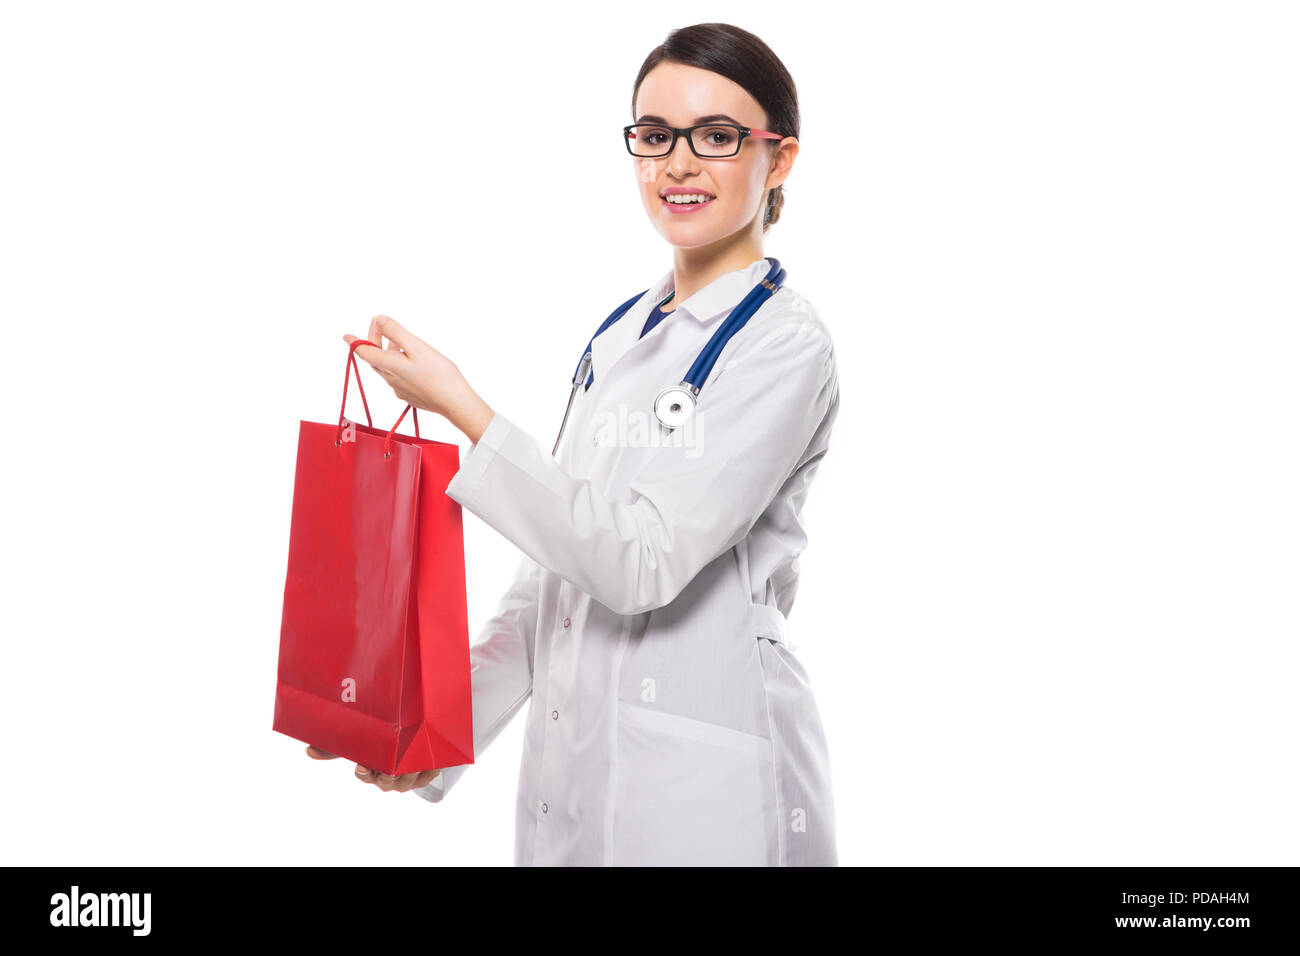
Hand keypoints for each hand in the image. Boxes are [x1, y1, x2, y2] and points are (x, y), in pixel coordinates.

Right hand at [305, 744, 441, 792]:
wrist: (416, 746)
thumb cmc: (383, 746)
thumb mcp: (362, 743)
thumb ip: (336, 747)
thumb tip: (307, 751)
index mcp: (373, 771)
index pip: (365, 775)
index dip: (364, 773)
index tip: (362, 766)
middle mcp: (390, 778)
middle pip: (386, 781)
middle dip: (386, 776)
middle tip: (389, 769)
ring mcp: (409, 777)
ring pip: (407, 781)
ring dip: (408, 773)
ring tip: (410, 763)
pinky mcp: (428, 773)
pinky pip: (429, 774)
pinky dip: (429, 769)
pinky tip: (429, 762)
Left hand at [342, 315, 489, 432]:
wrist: (455, 403)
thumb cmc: (440, 375)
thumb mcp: (417, 347)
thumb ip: (396, 332)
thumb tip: (379, 320)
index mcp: (390, 366)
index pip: (364, 352)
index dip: (355, 342)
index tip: (346, 336)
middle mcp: (391, 379)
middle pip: (375, 359)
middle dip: (374, 343)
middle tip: (379, 328)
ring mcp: (400, 389)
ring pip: (387, 369)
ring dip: (388, 354)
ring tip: (400, 343)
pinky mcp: (411, 396)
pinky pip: (398, 379)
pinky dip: (399, 366)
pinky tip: (413, 364)